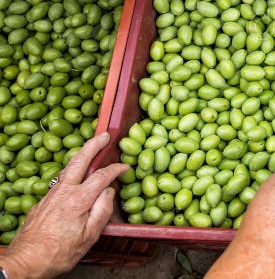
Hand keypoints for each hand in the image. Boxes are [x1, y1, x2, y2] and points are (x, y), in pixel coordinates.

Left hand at [0, 133, 129, 278]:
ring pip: (66, 168)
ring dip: (80, 155)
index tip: (125, 166)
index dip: (116, 169)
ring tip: (89, 149)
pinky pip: (58, 181)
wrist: (26, 261)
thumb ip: (102, 210)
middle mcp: (63, 192)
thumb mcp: (90, 235)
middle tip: (104, 135)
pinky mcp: (41, 203)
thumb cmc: (59, 252)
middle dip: (93, 145)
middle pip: (80, 160)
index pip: (101, 176)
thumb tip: (109, 191)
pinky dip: (69, 172)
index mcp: (79, 199)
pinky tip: (73, 177)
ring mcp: (50, 195)